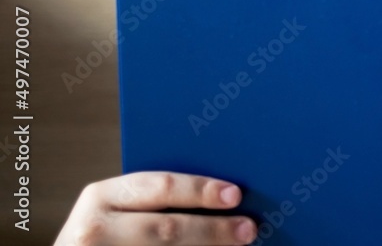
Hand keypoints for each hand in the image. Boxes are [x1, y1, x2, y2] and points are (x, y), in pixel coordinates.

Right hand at [53, 171, 256, 245]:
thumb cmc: (105, 233)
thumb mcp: (117, 208)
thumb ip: (155, 199)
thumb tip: (222, 195)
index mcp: (101, 196)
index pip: (160, 187)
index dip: (201, 190)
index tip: (235, 195)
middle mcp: (94, 230)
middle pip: (167, 229)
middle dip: (213, 230)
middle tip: (247, 229)